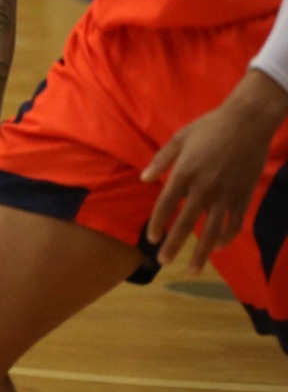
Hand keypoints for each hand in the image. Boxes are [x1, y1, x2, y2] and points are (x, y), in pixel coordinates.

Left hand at [142, 71, 287, 271]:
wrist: (247, 123)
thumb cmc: (209, 127)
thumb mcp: (179, 138)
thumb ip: (161, 160)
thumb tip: (144, 179)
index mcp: (185, 172)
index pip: (167, 204)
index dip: (158, 223)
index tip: (151, 238)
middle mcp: (204, 187)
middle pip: (187, 223)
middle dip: (174, 245)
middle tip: (163, 262)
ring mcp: (226, 194)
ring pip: (213, 230)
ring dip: (202, 252)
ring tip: (193, 269)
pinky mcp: (243, 196)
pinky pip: (234, 223)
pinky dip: (226, 237)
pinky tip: (217, 247)